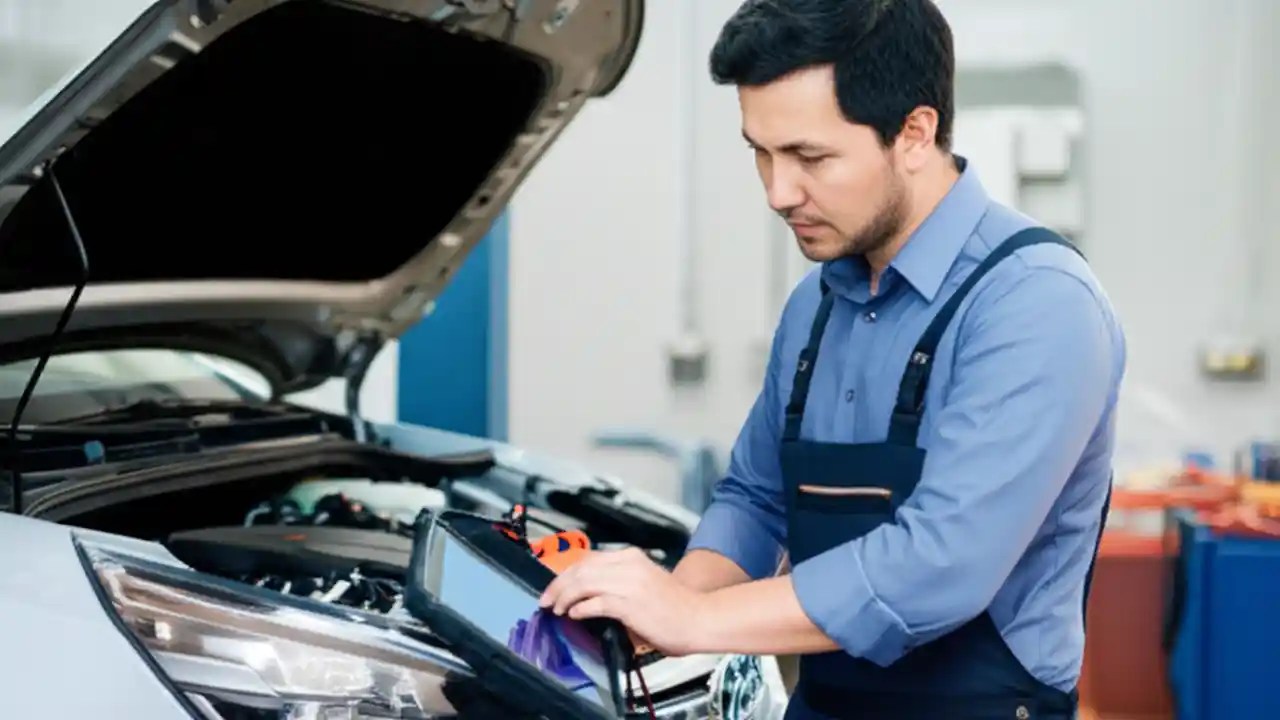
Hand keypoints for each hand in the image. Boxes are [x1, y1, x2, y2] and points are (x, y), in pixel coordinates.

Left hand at [538, 547, 708, 656]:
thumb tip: (587, 596)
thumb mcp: (644, 584)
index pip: (588, 560)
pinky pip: (595, 602)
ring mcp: (628, 583)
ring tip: (556, 608)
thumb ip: (618, 584)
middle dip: (558, 585)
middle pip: (580, 569)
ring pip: (583, 583)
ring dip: (564, 596)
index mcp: (631, 557)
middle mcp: (628, 565)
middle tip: (546, 599)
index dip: (566, 573)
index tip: (554, 587)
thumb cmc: (675, 607)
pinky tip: (573, 615)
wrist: (699, 618)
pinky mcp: (629, 604)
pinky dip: (580, 608)